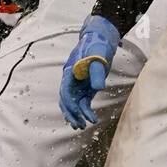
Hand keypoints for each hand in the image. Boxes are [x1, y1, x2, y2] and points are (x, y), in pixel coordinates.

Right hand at [59, 15, 121, 129]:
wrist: (101, 39)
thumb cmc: (97, 45)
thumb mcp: (98, 57)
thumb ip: (97, 72)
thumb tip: (98, 88)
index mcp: (70, 72)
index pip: (66, 92)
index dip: (71, 105)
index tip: (79, 114)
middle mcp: (71, 79)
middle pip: (65, 100)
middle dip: (71, 113)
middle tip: (79, 125)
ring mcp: (77, 84)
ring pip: (71, 103)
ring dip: (75, 115)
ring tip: (81, 127)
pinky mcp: (85, 87)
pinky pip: (82, 102)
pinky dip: (84, 111)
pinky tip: (90, 119)